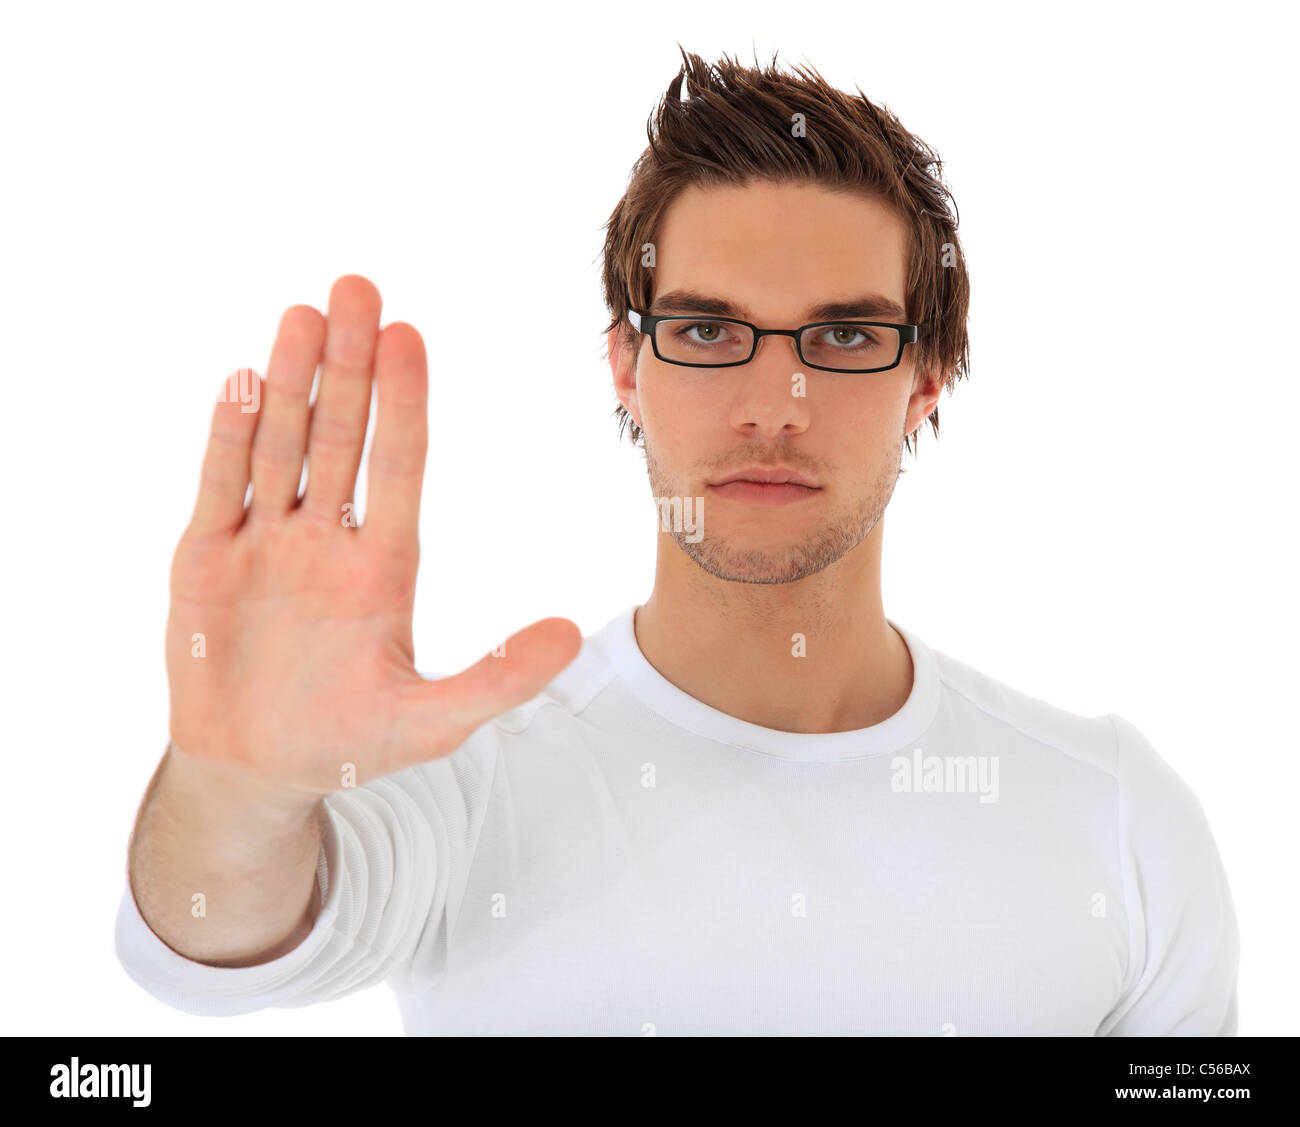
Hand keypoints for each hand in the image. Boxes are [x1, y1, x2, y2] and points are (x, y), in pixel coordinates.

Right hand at [164, 275, 580, 803]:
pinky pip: (220, 486)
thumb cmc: (348, 742)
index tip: (409, 334)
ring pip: (280, 444)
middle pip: (340, 435)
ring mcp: (267, 542)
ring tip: (301, 314)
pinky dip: (227, 436)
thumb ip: (500, 678)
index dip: (402, 401)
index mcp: (385, 565)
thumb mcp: (434, 721)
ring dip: (289, 381)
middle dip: (347, 364)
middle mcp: (328, 539)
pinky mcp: (208, 560)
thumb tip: (574, 634)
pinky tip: (239, 381)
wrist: (258, 770)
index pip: (398, 464)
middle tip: (357, 286)